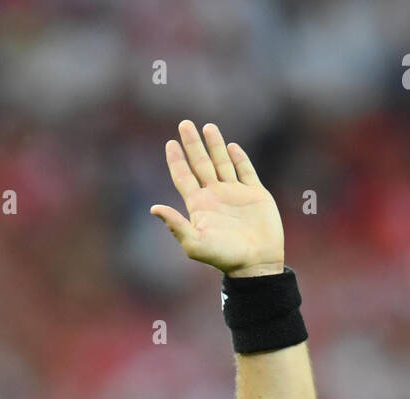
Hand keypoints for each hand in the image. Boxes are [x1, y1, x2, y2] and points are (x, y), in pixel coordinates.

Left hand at [150, 120, 284, 275]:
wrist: (256, 263)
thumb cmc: (224, 257)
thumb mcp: (195, 243)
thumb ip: (176, 225)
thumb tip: (154, 208)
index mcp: (199, 205)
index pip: (184, 177)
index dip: (177, 160)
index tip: (170, 143)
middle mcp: (215, 196)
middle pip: (201, 164)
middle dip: (192, 144)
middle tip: (184, 124)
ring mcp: (235, 194)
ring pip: (222, 163)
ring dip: (215, 145)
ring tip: (208, 127)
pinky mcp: (255, 194)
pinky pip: (245, 171)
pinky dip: (239, 158)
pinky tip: (232, 147)